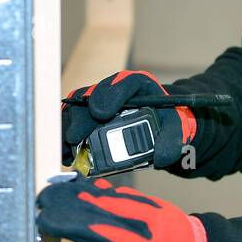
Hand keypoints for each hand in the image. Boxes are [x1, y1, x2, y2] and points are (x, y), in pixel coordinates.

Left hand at [36, 175, 207, 241]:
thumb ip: (118, 200)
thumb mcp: (151, 208)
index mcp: (156, 222)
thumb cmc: (166, 234)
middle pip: (108, 238)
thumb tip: (82, 187)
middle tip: (44, 219)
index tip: (53, 197)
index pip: (111, 208)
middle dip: (70, 226)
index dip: (77, 201)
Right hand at [60, 69, 195, 169]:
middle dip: (82, 117)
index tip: (100, 112)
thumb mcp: (176, 130)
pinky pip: (73, 121)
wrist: (160, 124)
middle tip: (74, 137)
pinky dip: (66, 136)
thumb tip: (160, 158)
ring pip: (77, 108)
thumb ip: (172, 141)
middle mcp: (114, 89)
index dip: (109, 95)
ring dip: (69, 128)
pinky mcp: (89, 116)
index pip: (123, 83)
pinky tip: (64, 152)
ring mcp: (99, 101)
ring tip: (65, 149)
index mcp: (138, 85)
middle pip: (92, 95)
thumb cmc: (167, 122)